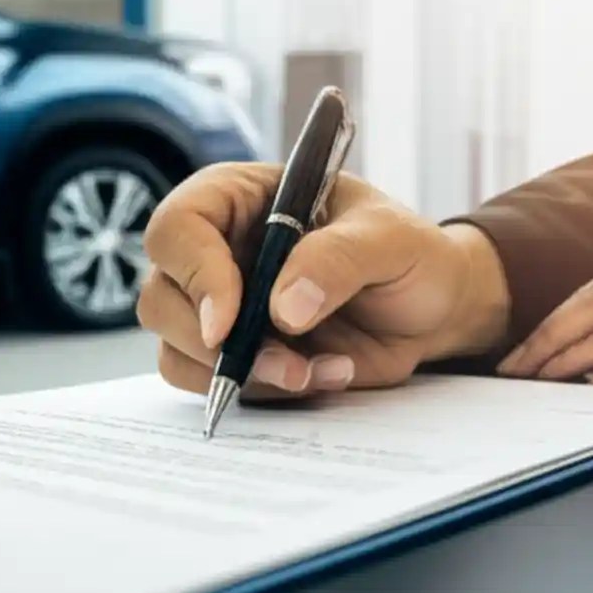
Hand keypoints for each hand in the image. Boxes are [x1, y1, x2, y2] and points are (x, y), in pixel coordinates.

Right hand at [137, 162, 510, 396]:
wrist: (431, 308)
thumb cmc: (408, 253)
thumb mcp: (389, 239)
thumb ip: (338, 259)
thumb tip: (284, 308)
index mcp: (238, 199)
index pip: (178, 226)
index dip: (194, 274)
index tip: (230, 321)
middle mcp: (216, 251)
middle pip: (161, 298)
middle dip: (215, 343)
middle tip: (283, 363)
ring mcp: (221, 307)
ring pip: (176, 350)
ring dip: (239, 375)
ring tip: (311, 372)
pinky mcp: (236, 355)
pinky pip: (212, 385)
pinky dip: (262, 393)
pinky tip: (319, 376)